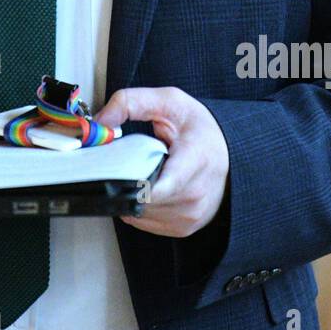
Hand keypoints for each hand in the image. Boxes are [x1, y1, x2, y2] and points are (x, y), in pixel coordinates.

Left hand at [92, 87, 228, 236]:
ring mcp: (190, 215)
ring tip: (142, 172)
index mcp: (195, 160)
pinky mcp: (184, 227)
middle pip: (141, 199)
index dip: (132, 183)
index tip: (116, 173)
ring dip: (131, 195)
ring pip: (139, 213)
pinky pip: (144, 221)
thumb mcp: (168, 102)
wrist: (230, 154)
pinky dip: (138, 205)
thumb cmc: (200, 129)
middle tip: (128, 161)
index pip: (161, 187)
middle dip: (125, 181)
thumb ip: (130, 103)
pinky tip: (148, 186)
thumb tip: (100, 123)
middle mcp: (195, 194)